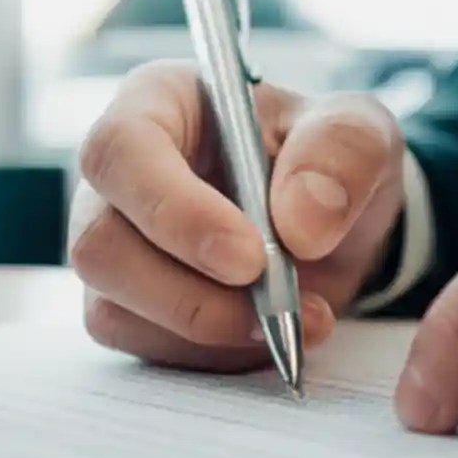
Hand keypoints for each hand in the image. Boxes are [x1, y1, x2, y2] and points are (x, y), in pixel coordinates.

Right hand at [68, 61, 404, 370]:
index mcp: (155, 103)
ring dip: (209, 328)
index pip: (122, 151)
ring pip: (113, 305)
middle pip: (99, 244)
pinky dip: (209, 354)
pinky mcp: (122, 302)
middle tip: (279, 306)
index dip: (174, 211)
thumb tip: (301, 224)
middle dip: (189, 292)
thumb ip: (341, 152)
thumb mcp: (358, 130)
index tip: (249, 259)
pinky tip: (262, 332)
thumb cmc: (322, 157)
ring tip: (294, 319)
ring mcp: (110, 242)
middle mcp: (115, 175)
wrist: (327, 222)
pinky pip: (140, 343)